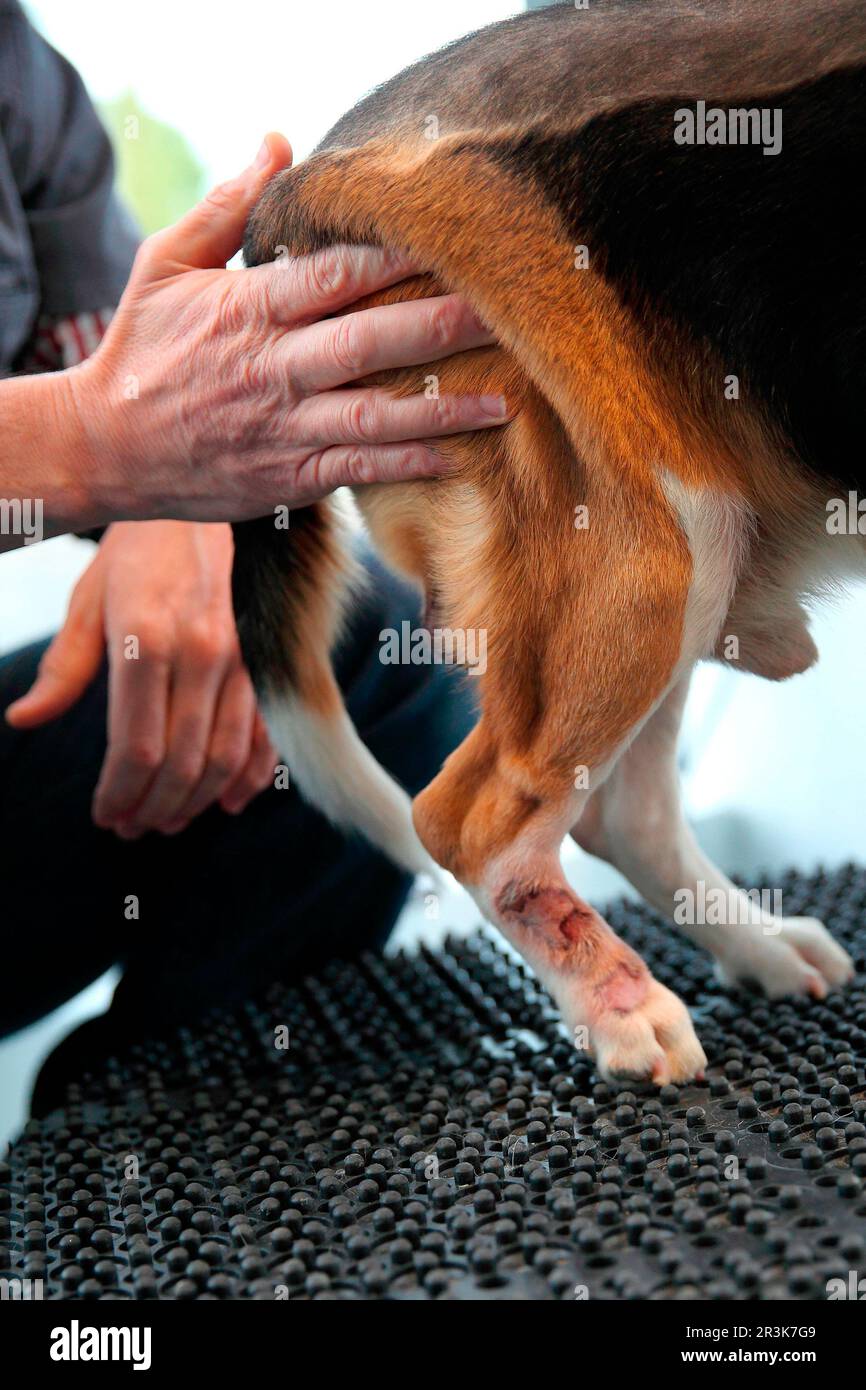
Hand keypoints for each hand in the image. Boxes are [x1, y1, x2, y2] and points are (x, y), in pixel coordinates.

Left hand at [6, 521, 273, 836]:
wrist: (204, 512)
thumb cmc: (136, 557)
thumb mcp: (89, 602)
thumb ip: (64, 668)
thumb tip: (24, 720)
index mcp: (147, 639)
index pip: (136, 745)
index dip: (119, 793)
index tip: (104, 816)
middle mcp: (201, 654)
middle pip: (183, 762)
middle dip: (154, 807)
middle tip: (132, 828)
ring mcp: (241, 662)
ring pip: (226, 757)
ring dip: (196, 801)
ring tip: (168, 820)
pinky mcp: (264, 665)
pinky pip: (264, 735)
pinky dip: (249, 778)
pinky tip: (226, 802)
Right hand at [69, 132, 507, 526]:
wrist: (105, 448)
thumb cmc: (140, 350)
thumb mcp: (166, 264)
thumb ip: (227, 207)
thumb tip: (278, 142)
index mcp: (247, 310)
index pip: (334, 275)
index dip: (397, 255)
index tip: (453, 238)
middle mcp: (273, 369)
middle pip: (370, 341)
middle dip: (442, 325)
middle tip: (506, 312)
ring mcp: (285, 428)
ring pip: (377, 415)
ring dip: (444, 408)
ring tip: (506, 400)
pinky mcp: (290, 476)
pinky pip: (359, 469)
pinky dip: (410, 465)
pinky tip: (458, 456)